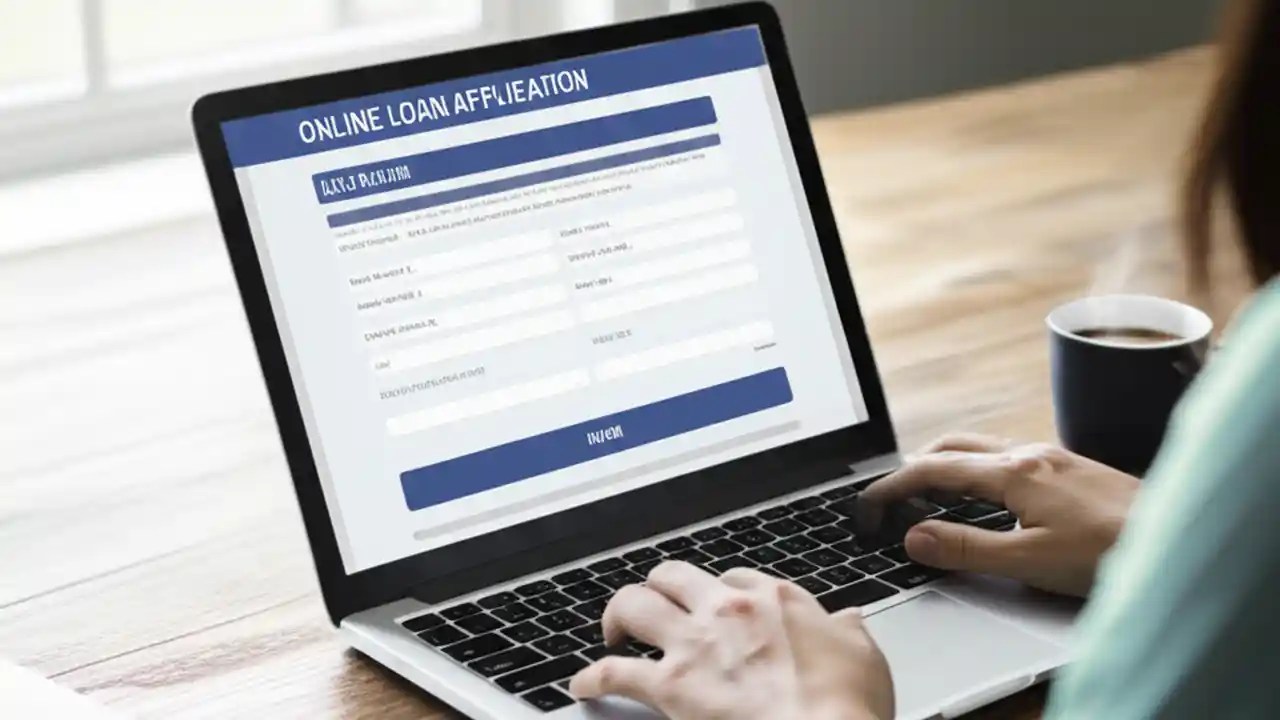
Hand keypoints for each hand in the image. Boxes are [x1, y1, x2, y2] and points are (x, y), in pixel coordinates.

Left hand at [569, 561, 893, 719]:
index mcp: (774, 598)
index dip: (722, 591)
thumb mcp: (865, 656)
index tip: (719, 606)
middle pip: (674, 576)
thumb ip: (849, 632)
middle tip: (656, 603)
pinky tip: (584, 683)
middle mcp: (727, 610)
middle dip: (661, 586)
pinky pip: (614, 672)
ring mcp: (694, 646)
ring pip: (634, 605)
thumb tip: (848, 621)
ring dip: (619, 614)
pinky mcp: (670, 687)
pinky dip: (593, 677)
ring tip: (614, 629)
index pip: (735, 576)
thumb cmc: (847, 705)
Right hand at [862, 433, 1139, 596]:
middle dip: (914, 467)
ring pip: (981, 448)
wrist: (1179, 539)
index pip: (934, 469)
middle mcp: (1029, 453)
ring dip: (946, 464)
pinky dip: (977, 468)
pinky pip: (1006, 455)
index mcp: (1013, 472)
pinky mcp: (1070, 467)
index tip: (869, 505)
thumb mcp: (1029, 561)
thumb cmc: (1111, 553)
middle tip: (893, 498)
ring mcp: (1052, 456)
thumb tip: (912, 537)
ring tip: (930, 494)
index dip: (893, 486)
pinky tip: (988, 495)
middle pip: (952, 446)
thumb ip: (966, 548)